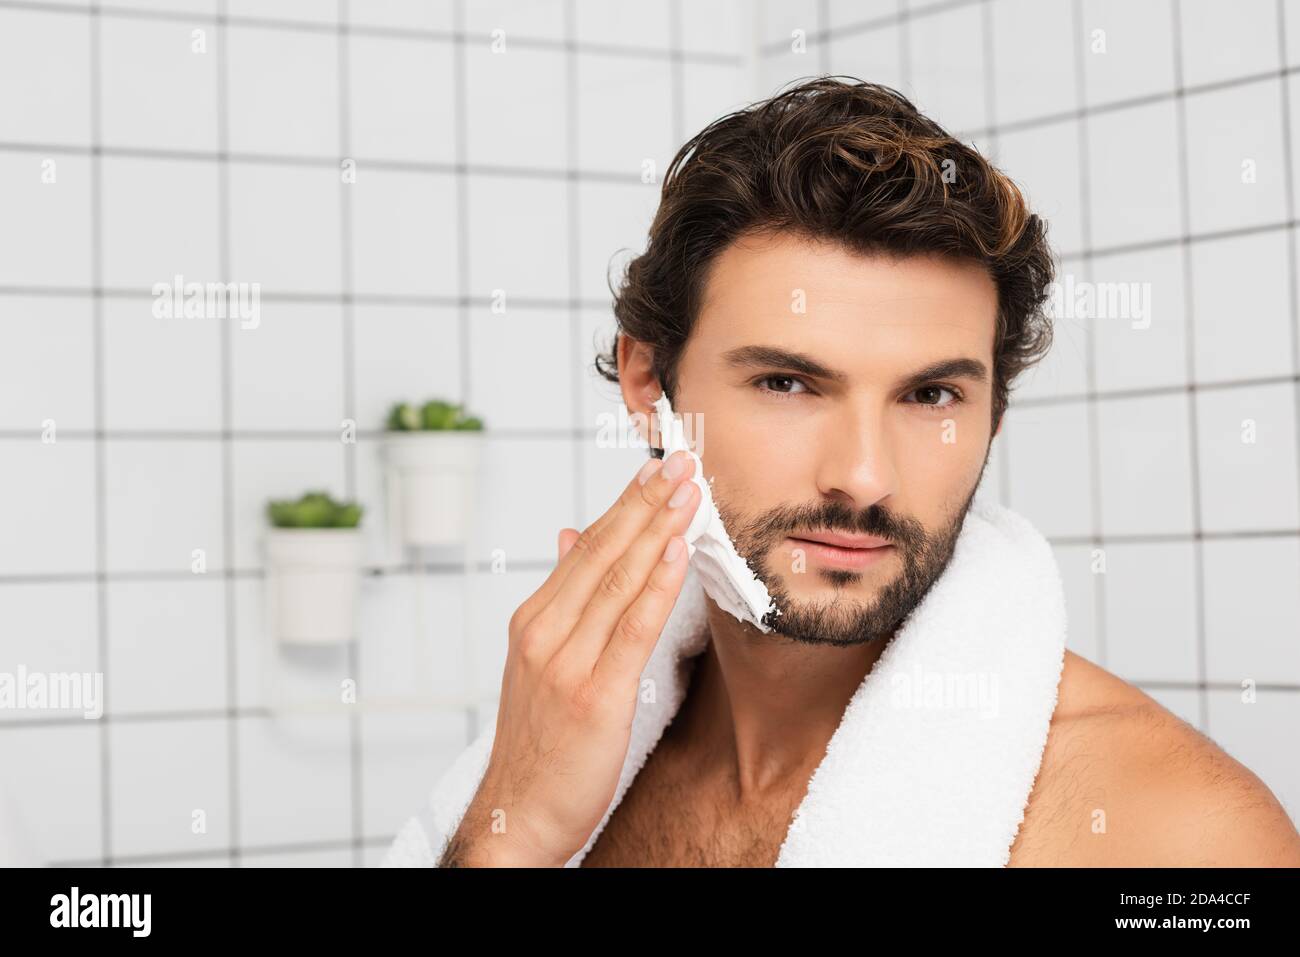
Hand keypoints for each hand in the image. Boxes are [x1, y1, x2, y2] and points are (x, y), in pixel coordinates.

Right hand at [440, 450, 700, 866]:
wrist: (515, 815)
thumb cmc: (536, 743)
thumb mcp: (537, 661)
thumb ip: (559, 597)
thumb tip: (565, 535)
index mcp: (532, 620)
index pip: (584, 546)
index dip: (624, 504)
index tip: (656, 470)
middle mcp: (544, 632)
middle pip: (600, 552)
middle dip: (645, 502)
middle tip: (680, 460)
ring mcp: (565, 662)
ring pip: (617, 580)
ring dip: (657, 530)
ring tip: (688, 491)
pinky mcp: (594, 695)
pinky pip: (632, 628)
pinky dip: (656, 585)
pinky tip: (677, 552)